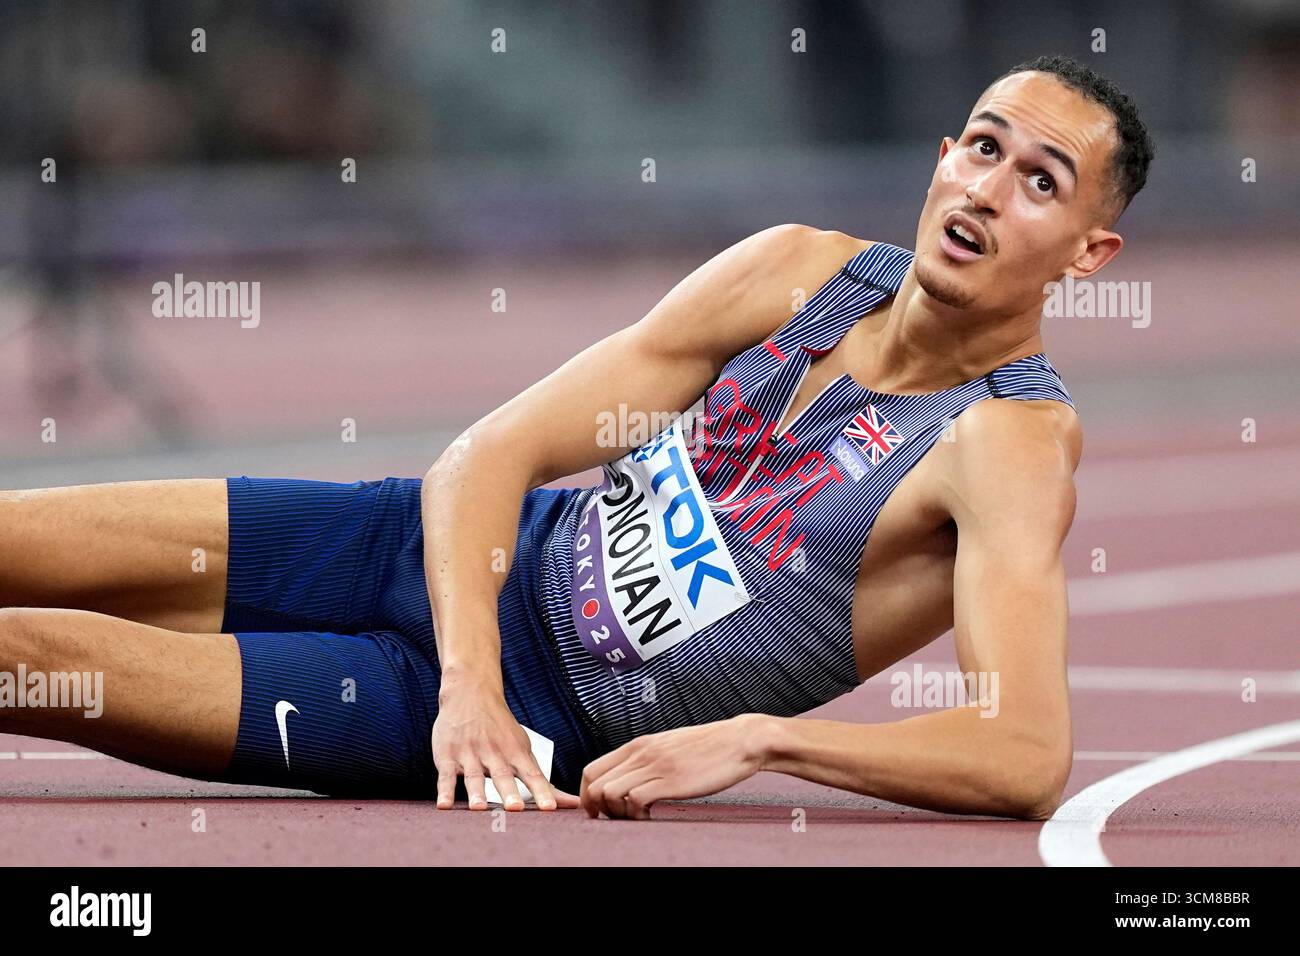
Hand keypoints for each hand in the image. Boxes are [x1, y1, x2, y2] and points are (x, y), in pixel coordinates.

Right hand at [431, 671, 579, 811]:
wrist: (470, 693)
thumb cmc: (501, 728)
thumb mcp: (524, 748)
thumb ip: (542, 781)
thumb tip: (572, 804)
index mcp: (516, 752)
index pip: (532, 775)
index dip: (541, 792)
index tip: (550, 808)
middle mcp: (494, 753)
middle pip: (503, 775)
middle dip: (509, 792)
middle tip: (515, 808)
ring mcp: (470, 754)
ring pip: (474, 776)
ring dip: (477, 792)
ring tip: (478, 808)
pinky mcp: (447, 757)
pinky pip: (446, 776)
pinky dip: (444, 791)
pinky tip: (443, 805)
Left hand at [579, 714, 766, 819]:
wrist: (739, 741)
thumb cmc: (707, 748)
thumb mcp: (667, 746)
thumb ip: (646, 758)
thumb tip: (628, 778)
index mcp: (637, 745)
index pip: (591, 770)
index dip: (586, 796)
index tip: (599, 811)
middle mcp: (641, 753)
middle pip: (594, 784)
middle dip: (597, 809)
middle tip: (616, 819)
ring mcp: (655, 766)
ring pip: (609, 793)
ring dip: (616, 813)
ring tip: (636, 817)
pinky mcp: (671, 780)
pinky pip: (635, 800)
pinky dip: (636, 814)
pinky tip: (652, 816)